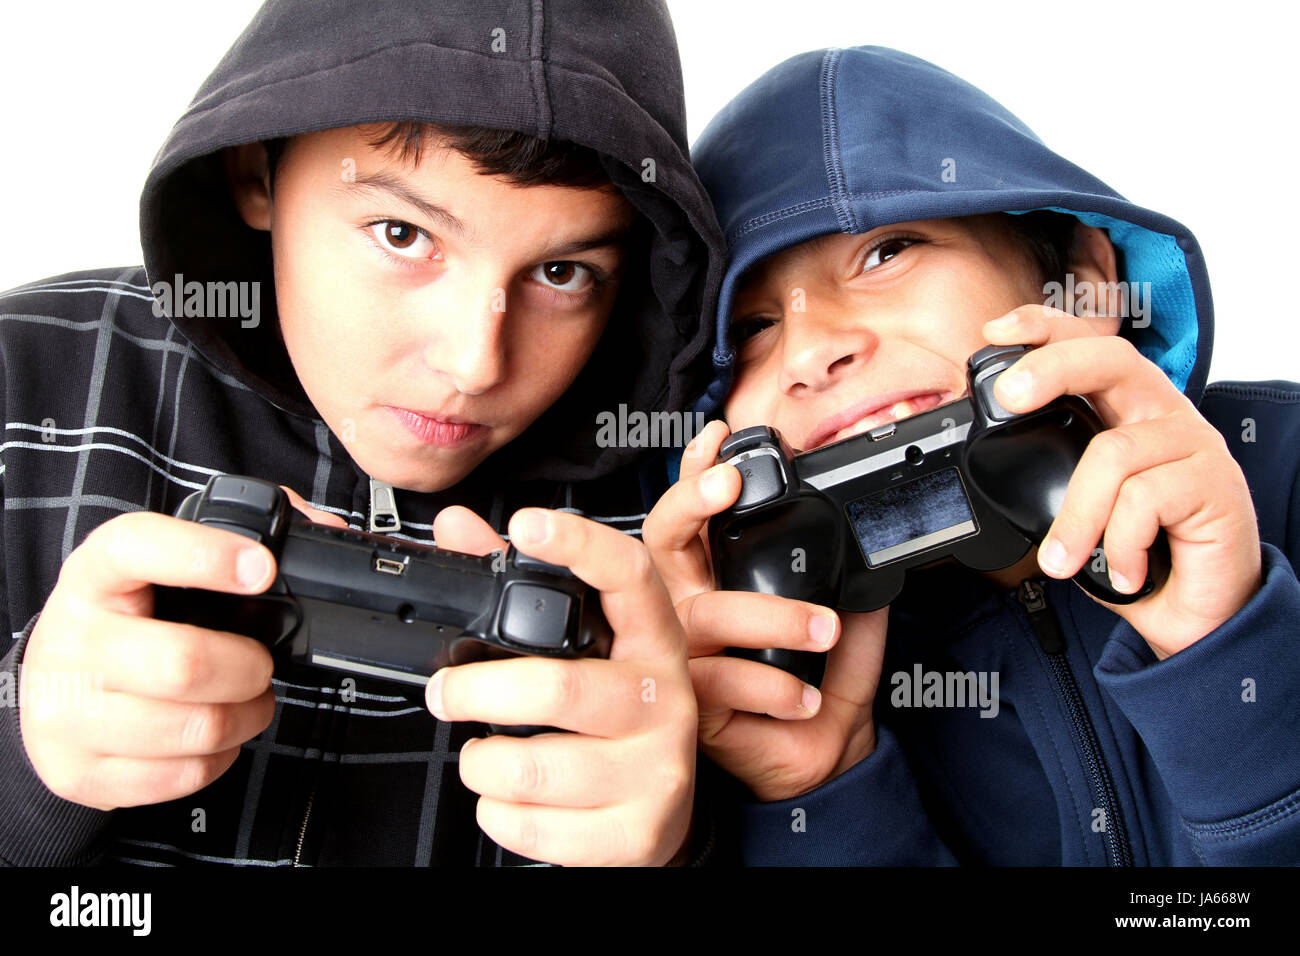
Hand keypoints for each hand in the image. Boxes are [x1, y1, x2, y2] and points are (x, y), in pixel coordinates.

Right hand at [19, 487, 344, 809]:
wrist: (50, 689)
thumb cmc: (126, 621)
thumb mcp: (160, 567)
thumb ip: (241, 536)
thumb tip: (325, 527)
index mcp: (93, 574)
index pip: (136, 549)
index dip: (205, 556)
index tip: (262, 568)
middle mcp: (70, 640)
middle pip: (184, 662)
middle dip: (249, 667)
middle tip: (260, 664)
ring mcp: (65, 712)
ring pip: (194, 726)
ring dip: (244, 717)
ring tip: (245, 699)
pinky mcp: (79, 771)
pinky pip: (181, 775)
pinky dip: (218, 757)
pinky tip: (210, 735)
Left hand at [426, 506, 696, 865]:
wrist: (664, 812)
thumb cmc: (615, 715)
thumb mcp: (590, 647)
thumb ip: (520, 582)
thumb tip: (457, 526)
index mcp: (652, 639)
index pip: (629, 576)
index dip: (579, 546)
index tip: (525, 524)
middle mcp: (665, 699)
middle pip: (559, 686)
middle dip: (476, 690)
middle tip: (445, 692)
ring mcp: (658, 769)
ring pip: (535, 767)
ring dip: (482, 762)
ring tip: (481, 755)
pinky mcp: (638, 833)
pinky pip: (537, 828)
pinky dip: (499, 814)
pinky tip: (508, 798)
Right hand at [642, 420, 886, 801]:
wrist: (825, 754)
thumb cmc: (825, 678)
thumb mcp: (848, 611)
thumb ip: (848, 568)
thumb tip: (871, 528)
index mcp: (716, 578)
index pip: (693, 516)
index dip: (695, 471)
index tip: (720, 437)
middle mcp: (690, 608)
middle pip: (661, 541)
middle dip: (689, 501)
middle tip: (729, 484)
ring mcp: (683, 655)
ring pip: (700, 615)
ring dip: (766, 614)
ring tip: (826, 630)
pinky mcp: (690, 704)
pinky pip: (717, 681)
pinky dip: (768, 685)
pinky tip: (805, 696)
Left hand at [983, 305, 1261, 657]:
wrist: (1197, 611)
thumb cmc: (1137, 551)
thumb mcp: (1083, 500)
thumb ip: (1052, 468)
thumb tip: (990, 456)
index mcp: (1127, 408)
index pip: (1088, 347)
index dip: (1044, 329)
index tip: (996, 331)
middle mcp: (1162, 413)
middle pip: (1110, 360)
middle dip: (1052, 369)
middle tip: (1009, 398)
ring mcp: (1193, 443)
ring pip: (1113, 453)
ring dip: (1077, 517)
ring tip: (1063, 560)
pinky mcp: (1216, 482)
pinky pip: (1144, 500)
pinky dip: (1121, 543)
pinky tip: (1126, 571)